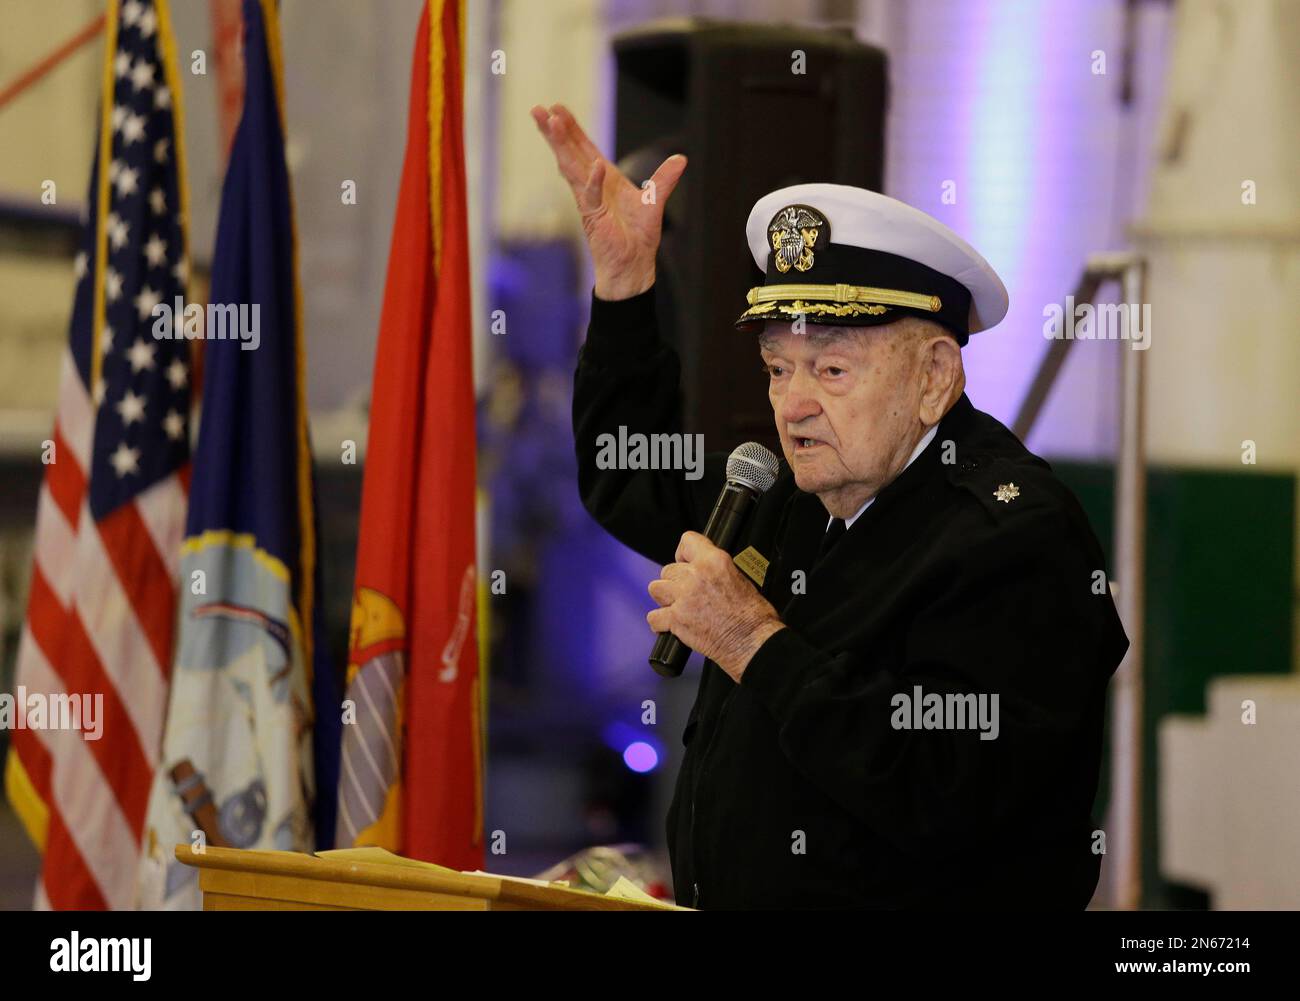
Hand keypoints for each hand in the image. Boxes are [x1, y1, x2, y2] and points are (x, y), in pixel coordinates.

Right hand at [530, 103, 686, 299]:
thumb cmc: (638, 237)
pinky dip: (594, 181)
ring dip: (563, 146)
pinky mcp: (594, 217)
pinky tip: (595, 166)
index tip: (558, 108)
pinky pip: (592, 195)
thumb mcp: (654, 201)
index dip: (572, 129)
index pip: (584, 149)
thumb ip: (664, 179)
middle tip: (539, 110)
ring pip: (572, 168)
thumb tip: (681, 159)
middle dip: (555, 132)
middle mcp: (592, 187)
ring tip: (552, 123)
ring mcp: (589, 201)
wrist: (634, 266)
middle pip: (569, 153)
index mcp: (605, 179)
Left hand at [647, 531, 784, 681]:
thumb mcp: (740, 578)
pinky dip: (660, 623)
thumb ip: (715, 570)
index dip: (683, 553)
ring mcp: (683, 598)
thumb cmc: (754, 616)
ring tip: (677, 607)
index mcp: (714, 561)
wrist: (753, 642)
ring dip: (665, 598)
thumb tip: (702, 572)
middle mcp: (696, 576)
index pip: (687, 541)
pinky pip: (654, 617)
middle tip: (687, 594)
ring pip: (656, 589)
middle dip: (675, 582)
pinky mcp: (676, 620)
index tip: (684, 562)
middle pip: (668, 570)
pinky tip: (670, 625)